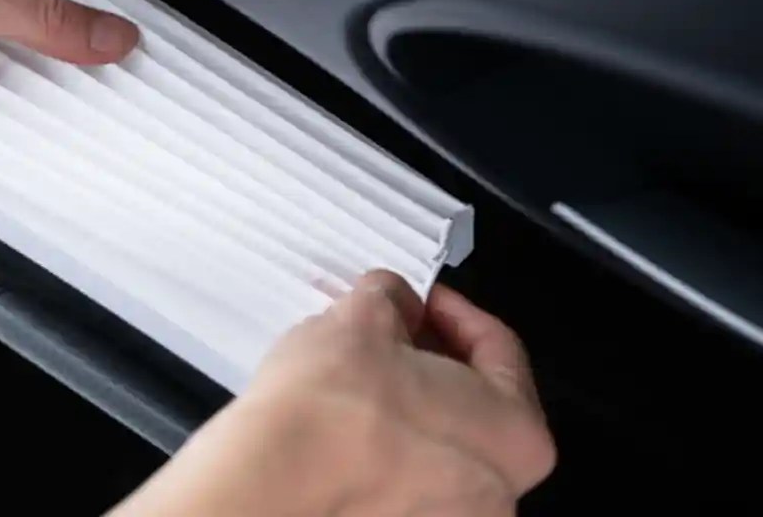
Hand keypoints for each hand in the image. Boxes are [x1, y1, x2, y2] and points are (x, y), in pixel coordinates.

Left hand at [0, 0, 138, 124]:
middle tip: (110, 81)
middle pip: (44, 23)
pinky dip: (3, 116)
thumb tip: (106, 31)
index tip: (129, 39)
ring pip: (18, 66)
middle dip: (71, 54)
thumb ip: (39, 18)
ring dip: (34, 89)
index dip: (96, 5)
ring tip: (70, 109)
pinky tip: (22, 128)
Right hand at [110, 271, 554, 516]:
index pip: (499, 348)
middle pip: (474, 403)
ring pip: (439, 445)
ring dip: (409, 406)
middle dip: (430, 361)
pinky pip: (408, 480)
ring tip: (360, 376)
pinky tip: (347, 423)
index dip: (451, 310)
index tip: (419, 299)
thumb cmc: (333, 407)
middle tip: (388, 333)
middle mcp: (499, 493)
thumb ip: (394, 299)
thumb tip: (394, 301)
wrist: (273, 478)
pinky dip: (387, 449)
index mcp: (518, 434)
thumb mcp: (365, 317)